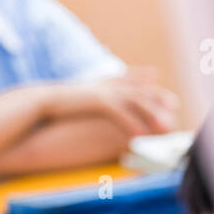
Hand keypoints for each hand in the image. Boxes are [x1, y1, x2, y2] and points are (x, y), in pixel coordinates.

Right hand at [46, 69, 178, 136]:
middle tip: (175, 105)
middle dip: (158, 98)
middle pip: (138, 89)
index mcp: (101, 82)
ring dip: (152, 114)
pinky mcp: (97, 101)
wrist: (39, 101)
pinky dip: (131, 123)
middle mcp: (106, 84)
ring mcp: (102, 91)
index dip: (144, 77)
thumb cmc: (56, 104)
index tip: (158, 78)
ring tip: (164, 128)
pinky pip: (120, 113)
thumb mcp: (76, 98)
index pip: (128, 77)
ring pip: (135, 101)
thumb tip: (89, 99)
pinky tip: (140, 136)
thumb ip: (86, 97)